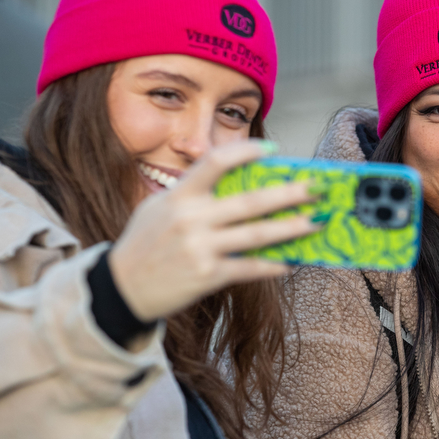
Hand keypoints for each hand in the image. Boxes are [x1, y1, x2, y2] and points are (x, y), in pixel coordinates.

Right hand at [108, 140, 318, 321]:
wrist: (121, 288)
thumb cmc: (145, 242)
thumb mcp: (159, 207)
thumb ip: (193, 192)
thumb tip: (238, 181)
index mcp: (180, 195)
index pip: (216, 162)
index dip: (246, 152)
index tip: (272, 149)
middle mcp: (191, 219)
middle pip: (250, 201)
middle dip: (289, 193)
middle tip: (317, 187)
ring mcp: (200, 248)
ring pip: (257, 235)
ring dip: (292, 228)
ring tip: (316, 222)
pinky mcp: (207, 275)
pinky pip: (248, 268)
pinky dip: (272, 265)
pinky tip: (291, 261)